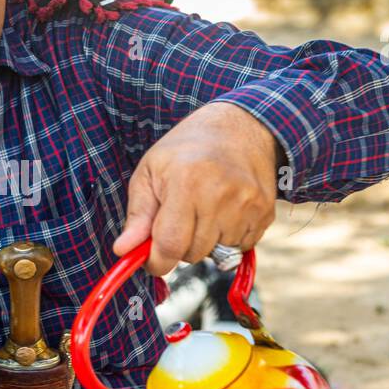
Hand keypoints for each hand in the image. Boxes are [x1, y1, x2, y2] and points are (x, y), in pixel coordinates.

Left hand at [113, 101, 279, 275]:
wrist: (240, 127)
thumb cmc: (186, 149)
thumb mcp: (151, 172)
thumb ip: (138, 215)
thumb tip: (124, 251)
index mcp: (186, 183)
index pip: (169, 245)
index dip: (156, 261)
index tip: (152, 259)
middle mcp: (220, 195)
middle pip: (192, 254)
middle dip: (180, 246)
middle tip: (179, 218)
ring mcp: (247, 205)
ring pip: (217, 253)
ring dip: (205, 241)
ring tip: (204, 209)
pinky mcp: (265, 212)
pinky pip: (241, 247)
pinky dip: (229, 237)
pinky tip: (225, 211)